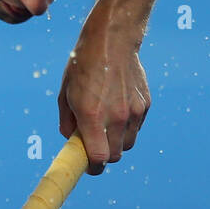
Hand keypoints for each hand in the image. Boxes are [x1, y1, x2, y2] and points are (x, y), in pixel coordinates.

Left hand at [58, 29, 150, 174]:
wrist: (111, 40)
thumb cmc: (82, 67)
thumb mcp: (65, 95)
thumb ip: (67, 123)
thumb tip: (71, 141)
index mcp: (92, 116)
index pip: (99, 159)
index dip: (93, 168)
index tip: (88, 166)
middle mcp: (116, 117)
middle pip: (114, 156)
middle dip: (104, 156)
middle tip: (95, 145)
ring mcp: (133, 111)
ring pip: (127, 144)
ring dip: (116, 142)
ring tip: (106, 125)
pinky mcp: (144, 105)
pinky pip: (136, 127)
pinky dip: (127, 127)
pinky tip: (117, 109)